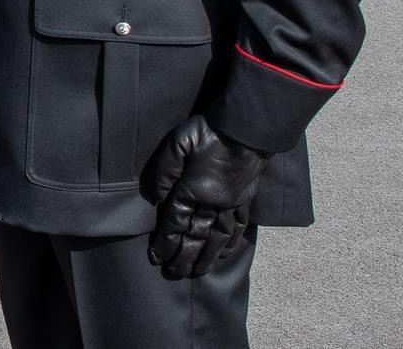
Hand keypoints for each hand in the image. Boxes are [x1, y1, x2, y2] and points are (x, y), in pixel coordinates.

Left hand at [145, 116, 266, 278]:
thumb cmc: (208, 132)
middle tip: (173, 274)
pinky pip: (238, 228)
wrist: (246, 128)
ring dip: (205, 257)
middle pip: (196, 236)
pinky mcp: (245, 200)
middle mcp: (214, 202)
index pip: (176, 223)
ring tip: (195, 273)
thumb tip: (155, 197)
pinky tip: (222, 254)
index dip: (165, 242)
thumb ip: (163, 170)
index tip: (156, 257)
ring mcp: (232, 203)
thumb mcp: (176, 143)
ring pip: (217, 238)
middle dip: (183, 257)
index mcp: (193, 189)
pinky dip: (230, 244)